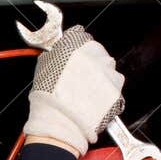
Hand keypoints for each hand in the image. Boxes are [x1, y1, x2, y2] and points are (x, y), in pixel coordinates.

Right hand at [23, 25, 124, 157]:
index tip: (71, 57)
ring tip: (83, 93)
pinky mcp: (117, 91)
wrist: (61, 122)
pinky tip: (91, 101)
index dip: (74, 49)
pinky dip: (105, 93)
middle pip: (97, 53)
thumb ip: (54, 54)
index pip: (80, 37)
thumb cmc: (49, 97)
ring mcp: (110, 73)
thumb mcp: (42, 66)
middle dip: (89, 64)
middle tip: (75, 79)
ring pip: (107, 70)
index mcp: (78, 43)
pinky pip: (113, 88)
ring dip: (98, 78)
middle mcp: (97, 54)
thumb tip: (57, 52)